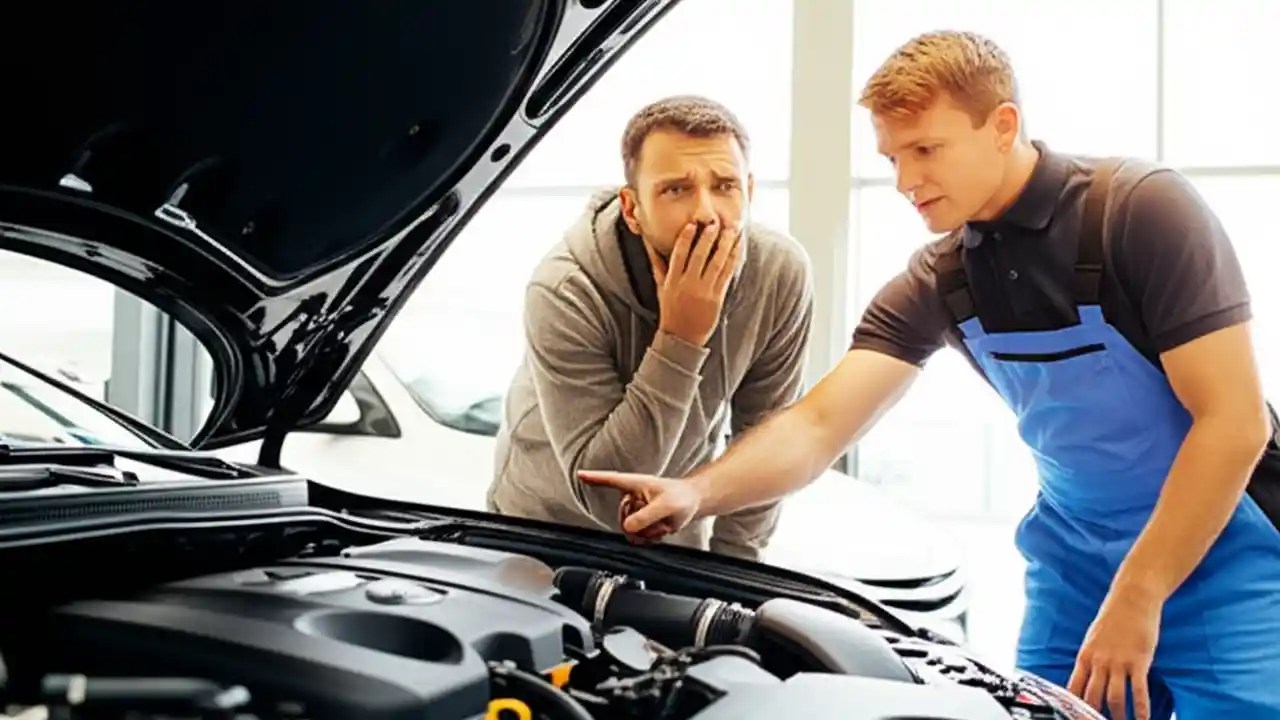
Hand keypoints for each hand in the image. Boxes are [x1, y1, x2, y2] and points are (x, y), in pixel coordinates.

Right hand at [578, 470, 702, 541]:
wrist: (691, 505)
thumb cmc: (681, 497)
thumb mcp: (666, 506)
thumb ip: (646, 517)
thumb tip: (627, 528)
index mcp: (635, 485)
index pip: (611, 481)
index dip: (595, 478)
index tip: (580, 475)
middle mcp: (631, 498)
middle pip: (623, 520)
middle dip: (642, 526)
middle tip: (660, 520)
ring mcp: (635, 512)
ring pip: (631, 532)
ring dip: (649, 532)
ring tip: (663, 522)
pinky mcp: (640, 524)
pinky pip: (638, 538)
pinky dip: (651, 538)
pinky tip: (661, 529)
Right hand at [646, 221, 742, 346]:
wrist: (682, 337)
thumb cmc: (670, 310)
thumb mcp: (660, 287)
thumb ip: (657, 264)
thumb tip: (649, 244)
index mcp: (672, 280)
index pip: (679, 254)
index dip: (686, 238)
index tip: (692, 224)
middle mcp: (688, 284)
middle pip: (699, 256)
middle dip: (708, 238)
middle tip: (715, 222)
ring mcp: (704, 291)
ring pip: (716, 262)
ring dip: (725, 244)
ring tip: (732, 229)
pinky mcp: (717, 297)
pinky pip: (727, 274)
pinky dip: (733, 259)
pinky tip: (737, 247)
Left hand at [1067, 586, 1161, 719]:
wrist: (1132, 599)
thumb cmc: (1113, 618)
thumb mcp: (1093, 639)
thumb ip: (1090, 660)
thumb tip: (1087, 679)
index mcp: (1084, 657)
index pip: (1073, 689)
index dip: (1073, 708)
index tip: (1076, 718)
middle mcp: (1098, 662)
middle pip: (1092, 698)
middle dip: (1094, 716)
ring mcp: (1118, 662)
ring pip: (1114, 698)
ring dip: (1118, 716)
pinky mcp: (1138, 661)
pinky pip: (1139, 691)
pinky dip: (1141, 709)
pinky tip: (1143, 719)